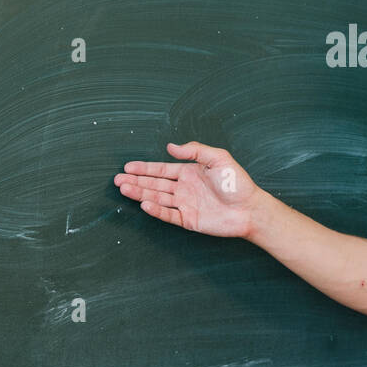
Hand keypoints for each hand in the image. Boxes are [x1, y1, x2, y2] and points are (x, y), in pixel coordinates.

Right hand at [114, 141, 261, 237]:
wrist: (249, 209)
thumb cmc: (237, 183)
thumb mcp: (218, 158)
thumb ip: (194, 150)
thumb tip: (170, 147)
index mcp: (190, 172)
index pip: (162, 169)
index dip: (144, 168)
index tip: (127, 166)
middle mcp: (184, 188)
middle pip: (155, 183)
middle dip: (136, 180)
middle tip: (117, 179)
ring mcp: (185, 204)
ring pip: (157, 197)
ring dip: (140, 193)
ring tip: (123, 188)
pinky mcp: (188, 220)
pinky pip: (168, 214)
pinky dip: (155, 210)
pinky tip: (143, 203)